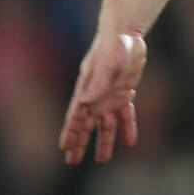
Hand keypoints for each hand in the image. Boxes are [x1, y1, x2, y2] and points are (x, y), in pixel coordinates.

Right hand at [58, 30, 146, 164]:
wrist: (127, 33)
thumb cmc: (113, 45)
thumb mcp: (106, 64)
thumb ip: (97, 83)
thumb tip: (84, 102)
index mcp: (86, 89)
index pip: (75, 115)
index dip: (70, 132)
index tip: (64, 148)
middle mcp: (96, 96)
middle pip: (86, 124)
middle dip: (79, 142)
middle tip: (71, 161)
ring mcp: (110, 95)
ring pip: (105, 124)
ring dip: (103, 141)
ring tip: (101, 160)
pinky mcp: (124, 93)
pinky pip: (126, 115)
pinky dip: (127, 128)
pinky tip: (129, 142)